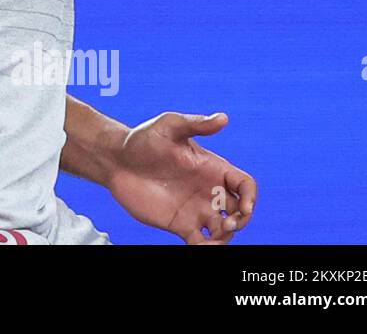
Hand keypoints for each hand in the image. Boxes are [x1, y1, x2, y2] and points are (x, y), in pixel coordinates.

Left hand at [107, 111, 257, 243]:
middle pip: (240, 211)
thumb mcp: (169, 126)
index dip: (250, 197)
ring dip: (225, 238)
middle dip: (241, 221)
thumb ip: (195, 123)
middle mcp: (208, 190)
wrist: (115, 160)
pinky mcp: (180, 224)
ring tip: (213, 240)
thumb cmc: (142, 139)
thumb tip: (223, 118)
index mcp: (212, 168)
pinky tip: (201, 248)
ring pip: (223, 231)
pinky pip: (201, 242)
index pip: (244, 185)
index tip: (244, 207)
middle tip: (226, 225)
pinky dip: (206, 249)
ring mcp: (195, 209)